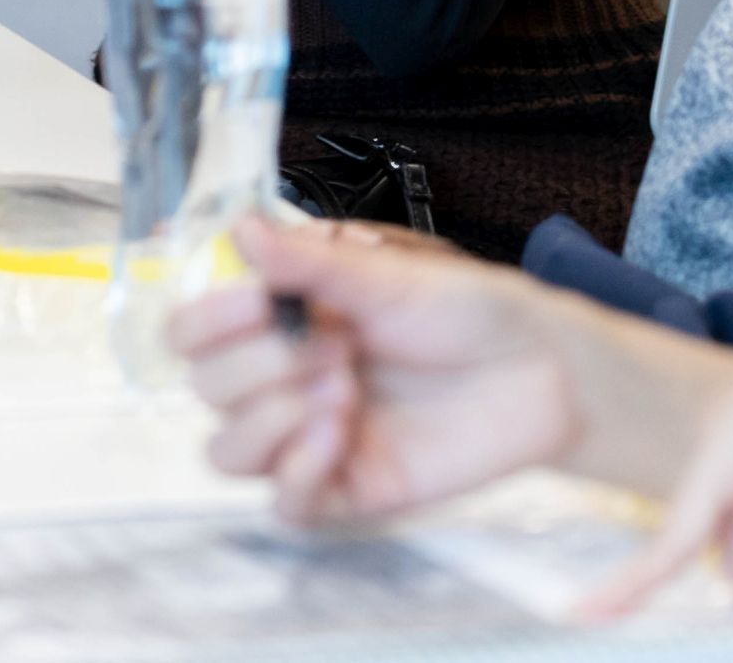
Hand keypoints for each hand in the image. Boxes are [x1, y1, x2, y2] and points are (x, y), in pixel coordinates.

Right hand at [174, 216, 582, 525]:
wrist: (541, 369)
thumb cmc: (470, 309)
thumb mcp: (389, 275)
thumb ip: (308, 263)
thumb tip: (240, 230)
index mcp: (283, 317)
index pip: (192, 332)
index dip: (208, 320)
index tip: (258, 300)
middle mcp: (285, 377)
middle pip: (206, 389)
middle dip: (262, 363)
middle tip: (338, 343)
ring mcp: (310, 436)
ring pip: (226, 452)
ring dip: (271, 418)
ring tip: (343, 390)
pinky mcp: (346, 486)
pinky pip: (283, 503)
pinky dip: (298, 471)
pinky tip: (339, 435)